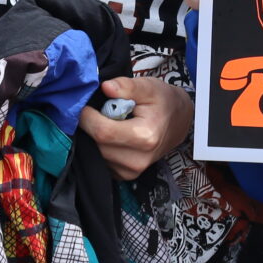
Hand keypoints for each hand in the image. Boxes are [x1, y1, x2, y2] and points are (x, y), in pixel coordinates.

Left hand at [80, 77, 194, 180]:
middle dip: (91, 127)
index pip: (103, 131)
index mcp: (145, 136)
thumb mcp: (148, 87)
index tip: (85, 106)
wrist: (177, 123)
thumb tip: (106, 87)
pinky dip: (100, 148)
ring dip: (95, 138)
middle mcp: (138, 159)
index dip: (88, 117)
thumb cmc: (162, 102)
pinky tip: (112, 137)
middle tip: (100, 112)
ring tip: (109, 124)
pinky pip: (101, 161)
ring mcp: (131, 171)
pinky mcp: (125, 176)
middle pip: (96, 144)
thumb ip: (127, 86)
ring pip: (96, 154)